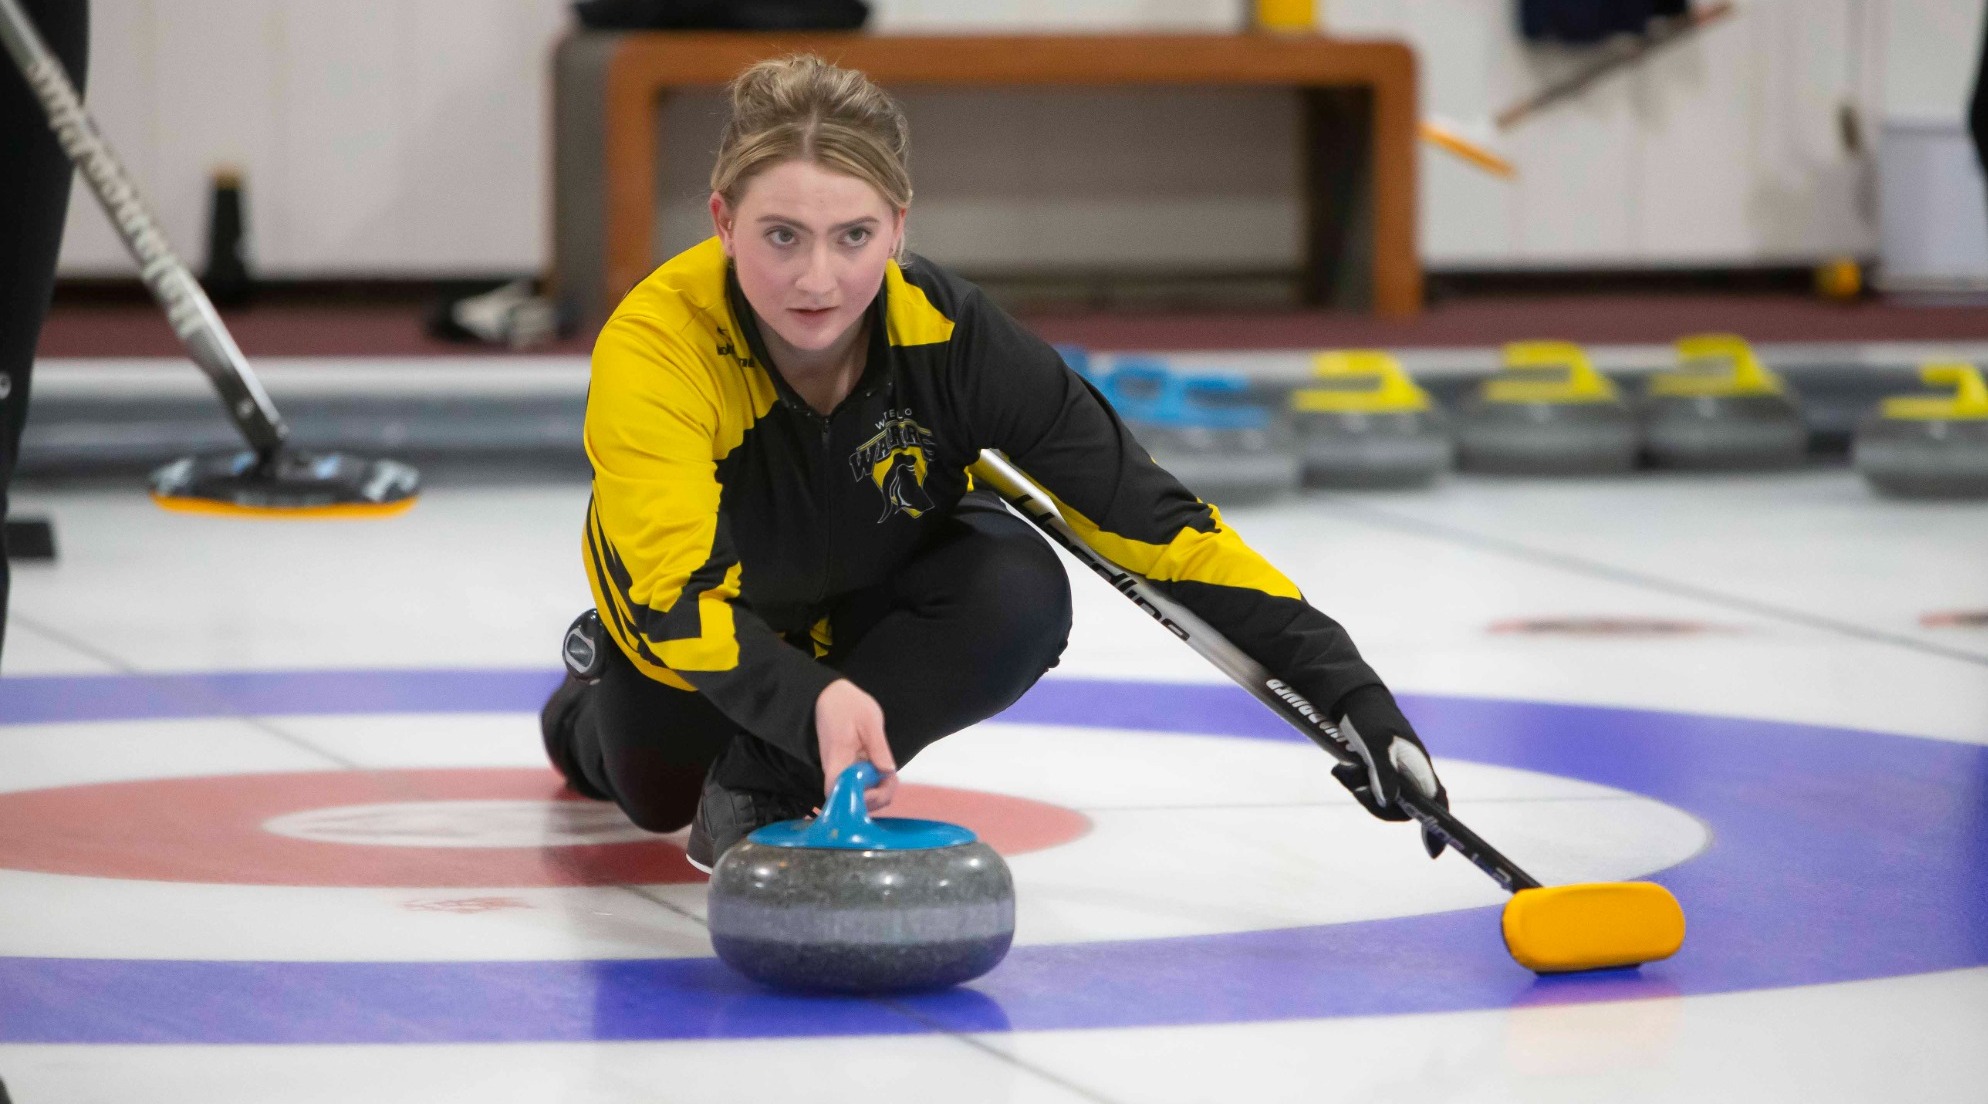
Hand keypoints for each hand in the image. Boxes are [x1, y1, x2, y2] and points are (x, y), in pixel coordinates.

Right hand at [815, 678, 897, 811]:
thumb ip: (878, 747)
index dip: (858, 800)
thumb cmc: (847, 705)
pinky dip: (875, 784)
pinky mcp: (847, 770)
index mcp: (838, 759)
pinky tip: (884, 772)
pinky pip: (860, 786)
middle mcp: (836, 771)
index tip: (878, 789)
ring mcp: (841, 772)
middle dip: (876, 798)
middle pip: (851, 800)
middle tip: (891, 779)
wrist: (829, 696)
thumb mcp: (869, 720)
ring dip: (878, 792)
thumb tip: (888, 771)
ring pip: (858, 795)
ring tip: (890, 775)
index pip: (838, 791)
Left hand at [1330, 685, 1448, 857]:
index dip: (1438, 828)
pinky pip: (1370, 788)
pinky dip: (1355, 783)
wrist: (1353, 698)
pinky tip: (1341, 768)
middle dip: (1376, 804)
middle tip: (1355, 787)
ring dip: (1361, 791)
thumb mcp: (1374, 745)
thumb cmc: (1370, 718)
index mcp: (1419, 767)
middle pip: (1402, 809)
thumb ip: (1383, 773)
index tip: (1433, 853)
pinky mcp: (1378, 770)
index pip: (1437, 803)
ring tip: (1342, 770)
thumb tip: (1390, 803)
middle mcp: (1411, 774)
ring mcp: (1395, 773)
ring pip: (1382, 799)